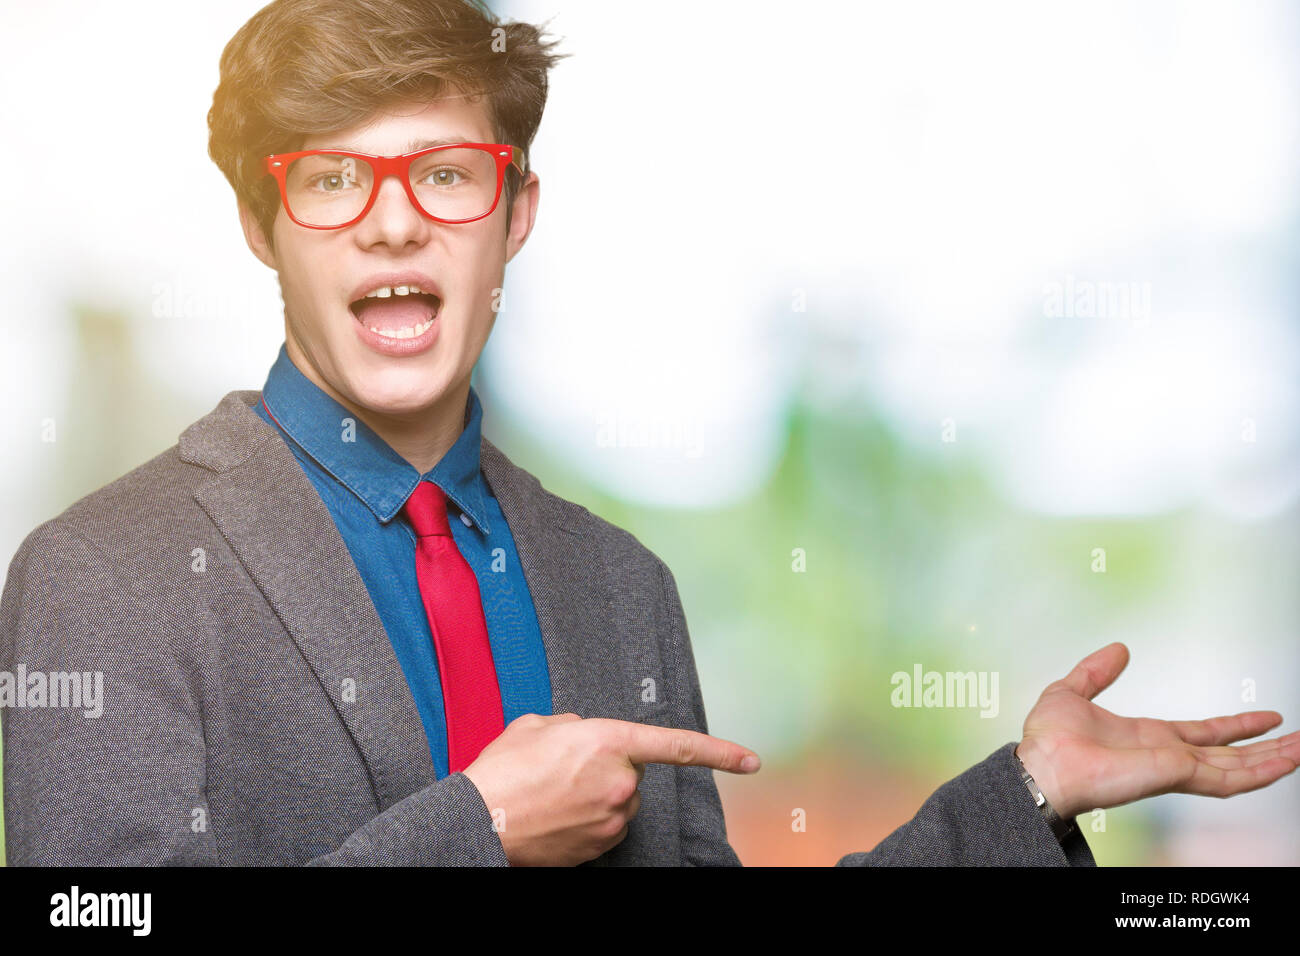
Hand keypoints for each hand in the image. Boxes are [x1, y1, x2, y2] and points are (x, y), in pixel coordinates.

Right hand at [462, 712, 760, 865]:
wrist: (478, 822)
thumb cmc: (502, 771)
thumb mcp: (537, 726)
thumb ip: (576, 725)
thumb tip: (586, 736)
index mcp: (609, 741)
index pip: (677, 746)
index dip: (720, 753)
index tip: (752, 761)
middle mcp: (620, 783)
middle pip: (632, 772)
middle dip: (607, 767)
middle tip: (562, 768)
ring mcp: (612, 820)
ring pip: (619, 801)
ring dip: (596, 794)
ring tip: (551, 793)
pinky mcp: (600, 847)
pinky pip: (605, 826)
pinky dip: (587, 820)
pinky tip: (555, 814)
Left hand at [1016, 642, 1299, 819]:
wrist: (1039, 763)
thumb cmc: (1048, 739)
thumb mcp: (1072, 691)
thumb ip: (1096, 672)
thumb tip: (1118, 649)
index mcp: (1149, 738)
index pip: (1205, 734)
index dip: (1235, 726)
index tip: (1265, 717)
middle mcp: (1168, 756)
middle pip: (1231, 755)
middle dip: (1267, 748)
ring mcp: (1175, 769)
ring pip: (1239, 769)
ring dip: (1275, 760)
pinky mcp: (1175, 775)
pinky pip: (1228, 779)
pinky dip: (1260, 772)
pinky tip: (1286, 763)